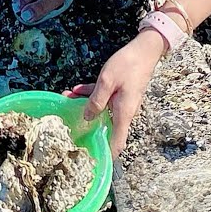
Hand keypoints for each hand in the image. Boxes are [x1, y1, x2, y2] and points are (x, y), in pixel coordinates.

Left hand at [64, 31, 165, 156]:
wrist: (144, 50)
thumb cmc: (127, 65)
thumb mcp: (106, 82)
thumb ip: (96, 101)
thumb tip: (87, 117)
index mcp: (124, 113)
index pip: (117, 141)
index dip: (108, 154)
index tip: (96, 161)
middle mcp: (124, 111)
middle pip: (105, 126)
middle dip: (87, 127)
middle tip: (69, 127)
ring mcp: (122, 102)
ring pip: (100, 109)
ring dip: (84, 106)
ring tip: (66, 100)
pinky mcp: (119, 92)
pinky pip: (102, 98)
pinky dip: (90, 95)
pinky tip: (75, 90)